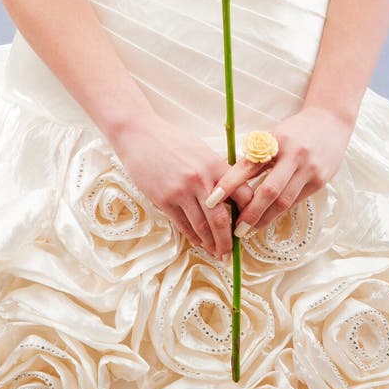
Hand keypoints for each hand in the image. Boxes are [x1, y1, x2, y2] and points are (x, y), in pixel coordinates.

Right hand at [108, 111, 254, 260]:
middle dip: (227, 241)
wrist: (139, 135)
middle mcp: (201, 180)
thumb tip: (232, 194)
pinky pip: (182, 225)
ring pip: (201, 226)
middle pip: (221, 219)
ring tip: (216, 253)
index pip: (242, 195)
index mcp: (215, 164)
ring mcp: (181, 191)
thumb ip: (216, 171)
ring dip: (210, 243)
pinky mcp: (164, 200)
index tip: (248, 226)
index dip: (248, 214)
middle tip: (230, 253)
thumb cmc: (172, 140)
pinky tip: (198, 242)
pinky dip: (193, 237)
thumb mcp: (201, 150)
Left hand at [204, 106, 353, 235]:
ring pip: (284, 201)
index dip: (230, 184)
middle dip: (250, 213)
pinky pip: (296, 200)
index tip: (213, 199)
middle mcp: (293, 155)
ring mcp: (309, 169)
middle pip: (268, 190)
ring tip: (250, 229)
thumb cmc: (294, 130)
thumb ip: (256, 156)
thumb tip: (231, 182)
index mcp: (275, 140)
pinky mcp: (321, 181)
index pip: (248, 166)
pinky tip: (269, 218)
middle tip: (235, 229)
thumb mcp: (273, 135)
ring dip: (265, 218)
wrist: (330, 121)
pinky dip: (281, 211)